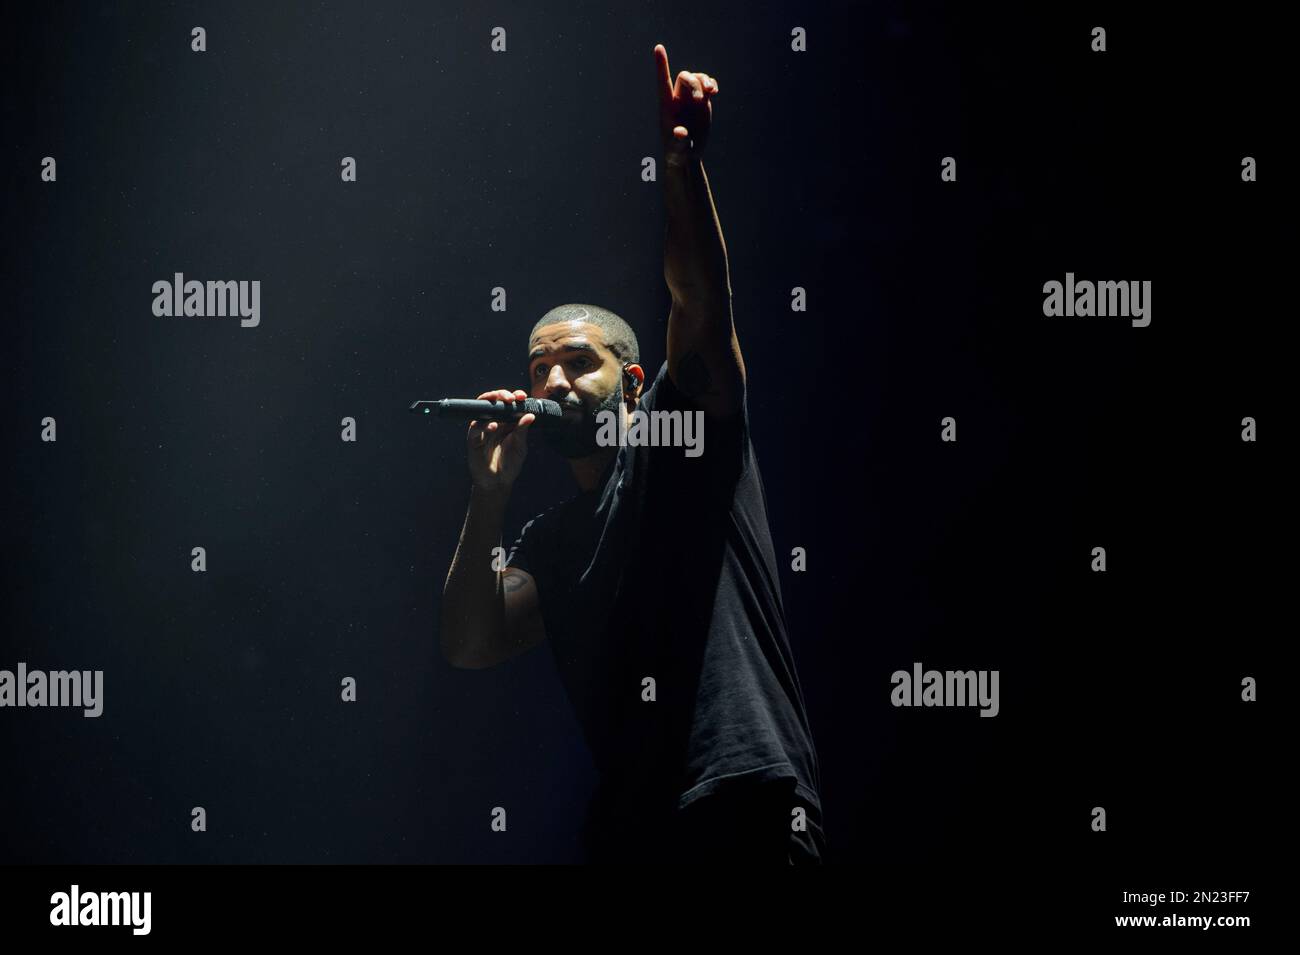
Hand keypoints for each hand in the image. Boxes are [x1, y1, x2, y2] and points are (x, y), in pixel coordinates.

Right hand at [465, 389, 534, 492]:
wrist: (498, 482)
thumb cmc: (509, 464)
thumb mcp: (520, 447)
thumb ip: (523, 431)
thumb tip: (530, 415)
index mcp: (506, 422)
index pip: (508, 403)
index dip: (514, 396)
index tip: (522, 396)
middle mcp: (493, 422)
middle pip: (493, 401)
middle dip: (501, 395)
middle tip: (511, 398)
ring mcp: (482, 430)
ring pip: (481, 410)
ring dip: (491, 404)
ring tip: (504, 406)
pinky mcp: (473, 440)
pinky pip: (475, 428)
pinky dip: (483, 425)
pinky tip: (493, 426)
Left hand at [654, 43, 718, 159]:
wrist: (688, 155)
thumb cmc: (677, 153)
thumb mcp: (677, 150)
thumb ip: (679, 141)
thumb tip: (681, 132)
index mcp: (667, 106)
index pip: (663, 81)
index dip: (661, 64)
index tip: (658, 47)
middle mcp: (678, 99)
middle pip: (685, 78)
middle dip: (695, 84)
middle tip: (702, 99)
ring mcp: (691, 99)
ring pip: (697, 78)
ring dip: (706, 81)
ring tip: (713, 91)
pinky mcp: (702, 103)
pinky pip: (706, 86)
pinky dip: (711, 84)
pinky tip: (715, 92)